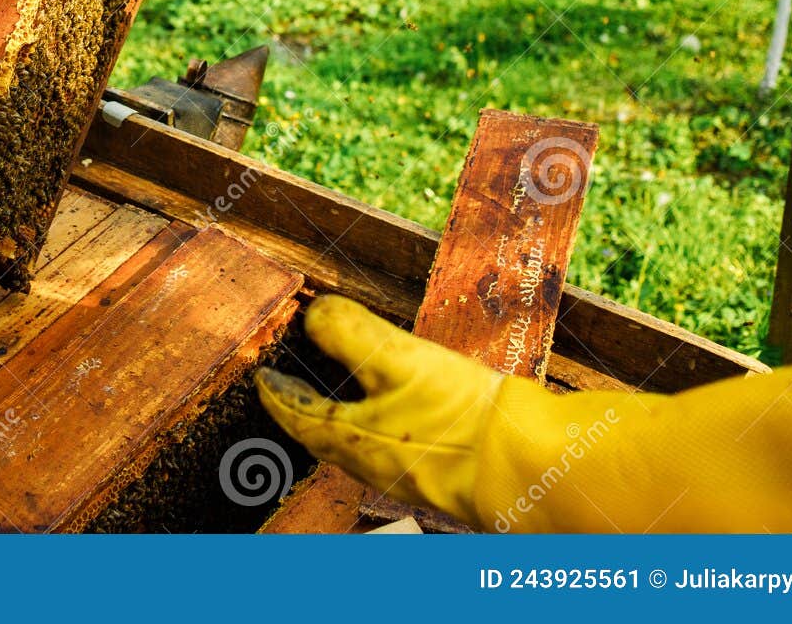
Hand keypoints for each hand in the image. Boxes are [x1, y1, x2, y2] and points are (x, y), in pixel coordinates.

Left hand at [255, 295, 504, 524]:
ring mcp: (406, 476)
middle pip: (322, 436)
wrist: (528, 468)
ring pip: (357, 447)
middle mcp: (372, 466)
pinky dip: (377, 429)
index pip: (295, 416)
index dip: (275, 393)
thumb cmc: (462, 419)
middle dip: (303, 410)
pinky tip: (399, 416)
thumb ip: (350, 333)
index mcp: (351, 440)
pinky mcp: (439, 477)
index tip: (263, 377)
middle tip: (292, 387)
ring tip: (339, 398)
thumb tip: (315, 315)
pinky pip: (391, 451)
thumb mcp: (399, 360)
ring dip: (339, 421)